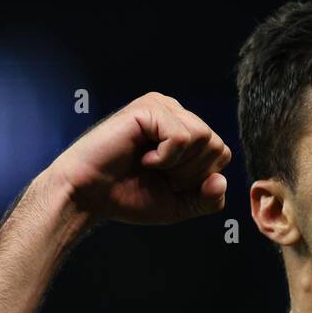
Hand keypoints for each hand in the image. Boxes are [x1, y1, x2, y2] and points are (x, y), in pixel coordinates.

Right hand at [47, 92, 231, 225]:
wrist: (90, 195)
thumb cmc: (128, 196)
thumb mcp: (179, 205)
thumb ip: (208, 199)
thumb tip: (221, 181)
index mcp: (186, 131)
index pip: (222, 155)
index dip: (200, 180)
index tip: (169, 183)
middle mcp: (177, 114)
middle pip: (217, 146)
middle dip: (190, 174)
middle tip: (157, 175)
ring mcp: (163, 107)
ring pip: (205, 139)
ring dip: (179, 165)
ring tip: (150, 165)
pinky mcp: (149, 107)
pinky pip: (183, 137)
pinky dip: (166, 157)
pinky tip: (143, 157)